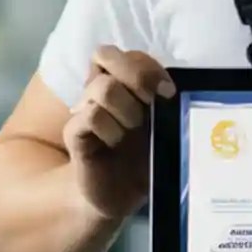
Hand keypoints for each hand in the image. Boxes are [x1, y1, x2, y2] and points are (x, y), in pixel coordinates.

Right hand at [61, 45, 174, 219]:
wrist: (119, 197)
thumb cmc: (144, 159)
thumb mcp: (164, 129)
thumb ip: (167, 105)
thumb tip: (177, 89)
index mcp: (125, 85)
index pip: (131, 55)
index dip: (150, 68)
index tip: (169, 92)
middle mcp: (102, 90)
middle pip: (106, 54)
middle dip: (136, 75)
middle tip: (152, 102)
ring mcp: (85, 109)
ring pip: (102, 86)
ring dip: (126, 107)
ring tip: (133, 128)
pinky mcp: (75, 132)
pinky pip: (90, 114)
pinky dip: (110, 127)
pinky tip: (116, 142)